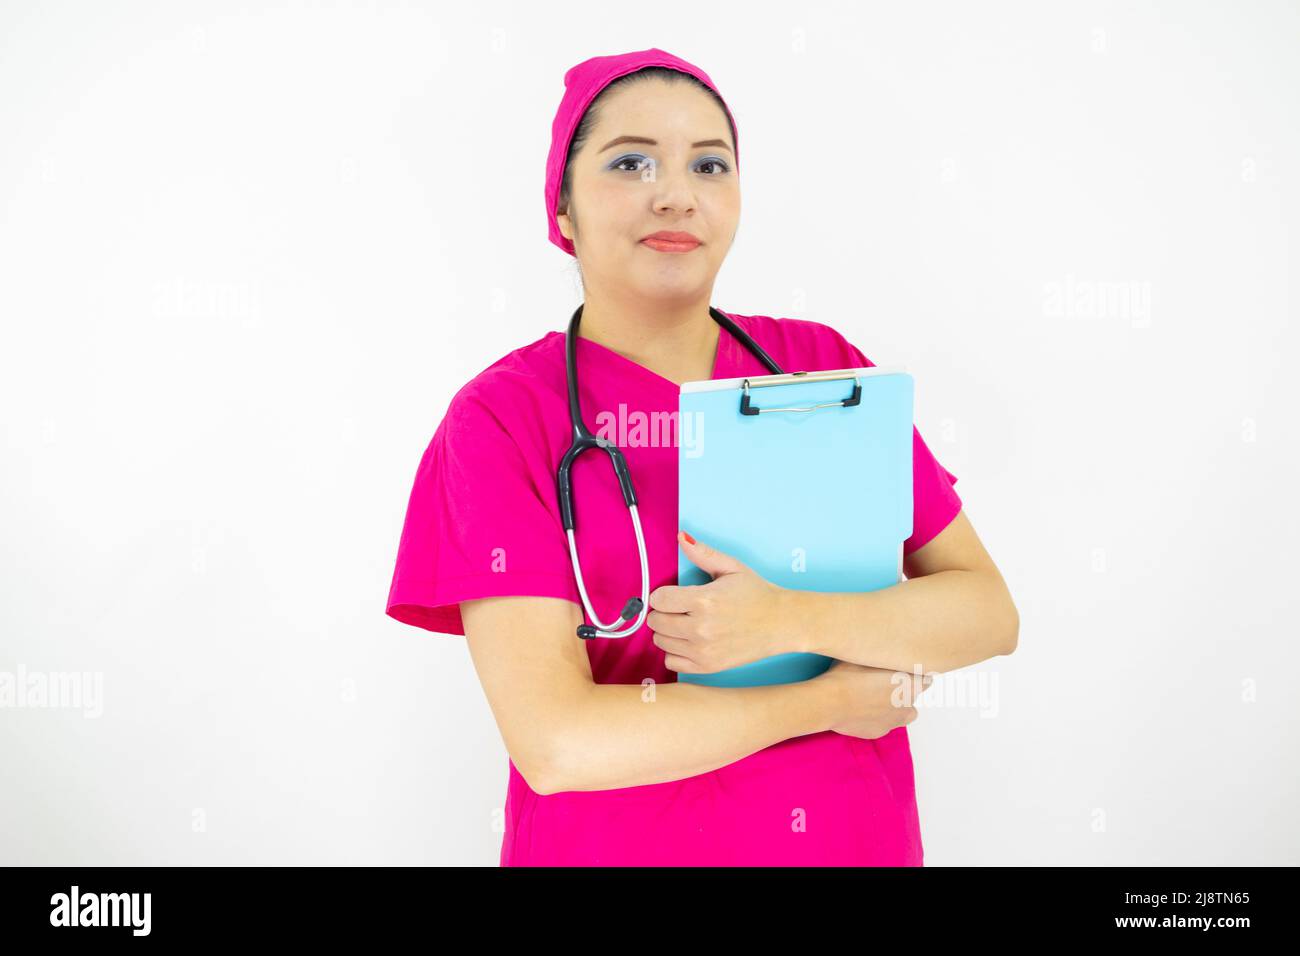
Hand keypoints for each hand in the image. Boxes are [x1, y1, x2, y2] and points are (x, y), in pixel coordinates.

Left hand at [647, 531, 794, 673]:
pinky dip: (675, 652)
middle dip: (663, 612)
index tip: (673, 594)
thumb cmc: (757, 594)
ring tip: (686, 623)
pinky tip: (689, 641)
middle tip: (680, 608)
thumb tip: (682, 537)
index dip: (663, 594)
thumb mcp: (732, 568)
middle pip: (656, 621)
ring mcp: (703, 651)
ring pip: (660, 641)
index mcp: (705, 600)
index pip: (658, 600)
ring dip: (667, 632)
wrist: (781, 623)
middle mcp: (701, 628)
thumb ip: (703, 553)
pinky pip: (671, 662)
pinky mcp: (707, 667)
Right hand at [814, 659, 932, 739]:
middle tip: (882, 679)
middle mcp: (907, 705)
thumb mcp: (868, 654)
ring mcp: (893, 721)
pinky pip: (882, 723)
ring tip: (873, 696)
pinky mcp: (878, 732)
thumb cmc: (847, 675)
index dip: (914, 672)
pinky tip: (861, 708)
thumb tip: (888, 647)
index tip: (902, 667)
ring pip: (901, 713)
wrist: (829, 702)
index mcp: (911, 684)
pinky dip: (876, 717)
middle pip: (913, 695)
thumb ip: (884, 655)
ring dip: (893, 705)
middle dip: (902, 688)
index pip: (926, 678)